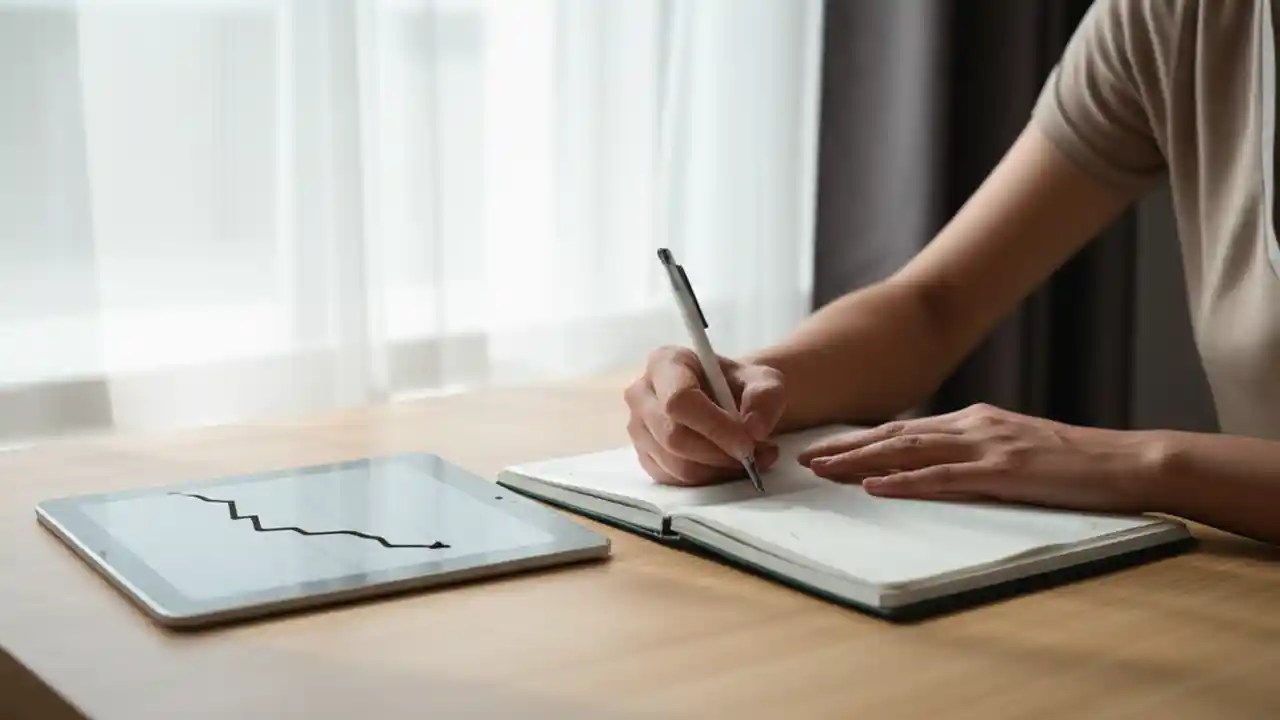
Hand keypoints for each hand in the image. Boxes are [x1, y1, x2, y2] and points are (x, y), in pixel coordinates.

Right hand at [625, 346, 785, 485]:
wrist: (727, 400)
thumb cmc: (740, 385)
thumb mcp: (765, 381)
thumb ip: (766, 397)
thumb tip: (754, 430)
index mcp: (665, 363)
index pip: (679, 400)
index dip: (714, 426)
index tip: (748, 444)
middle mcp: (641, 394)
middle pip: (673, 436)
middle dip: (718, 454)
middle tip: (753, 455)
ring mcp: (637, 428)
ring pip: (675, 464)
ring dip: (718, 469)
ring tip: (751, 459)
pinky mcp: (644, 456)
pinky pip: (674, 480)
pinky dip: (708, 480)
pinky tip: (729, 467)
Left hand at [797, 403, 1160, 511]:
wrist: (1125, 461)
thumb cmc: (1072, 463)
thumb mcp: (1013, 449)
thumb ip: (972, 452)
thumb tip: (930, 464)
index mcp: (974, 420)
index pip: (903, 429)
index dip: (859, 439)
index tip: (823, 448)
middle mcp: (973, 425)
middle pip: (895, 435)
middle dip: (845, 447)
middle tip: (804, 458)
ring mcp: (988, 446)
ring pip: (909, 450)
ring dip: (860, 461)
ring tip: (823, 470)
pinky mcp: (1004, 471)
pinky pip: (944, 477)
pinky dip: (905, 482)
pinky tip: (875, 488)